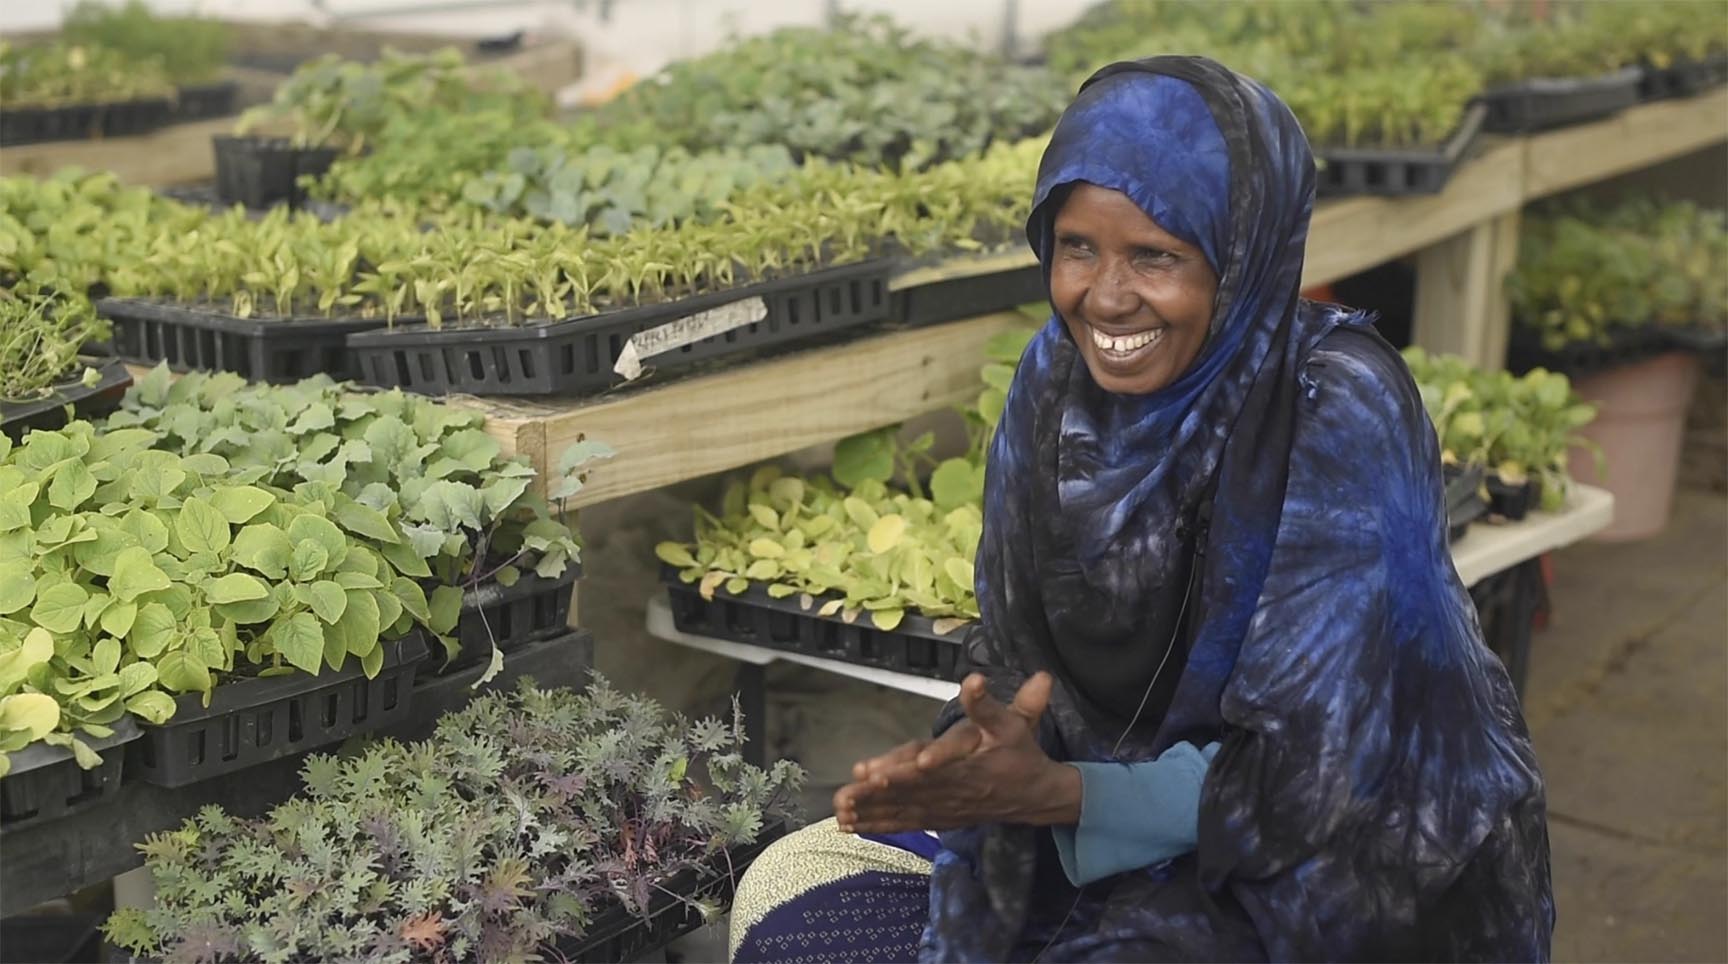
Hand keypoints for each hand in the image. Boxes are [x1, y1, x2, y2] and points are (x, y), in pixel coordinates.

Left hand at [832, 672, 1080, 833]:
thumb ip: (988, 704)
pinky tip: (850, 825)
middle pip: (914, 788)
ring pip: (905, 807)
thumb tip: (975, 679)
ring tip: (842, 809)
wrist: (1033, 795)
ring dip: (873, 809)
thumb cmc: (1020, 752)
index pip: (943, 761)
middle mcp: (952, 786)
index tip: (905, 764)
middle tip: (856, 786)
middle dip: (883, 788)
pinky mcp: (937, 817)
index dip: (927, 761)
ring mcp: (943, 806)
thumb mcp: (1014, 722)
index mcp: (969, 760)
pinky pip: (905, 822)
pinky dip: (878, 824)